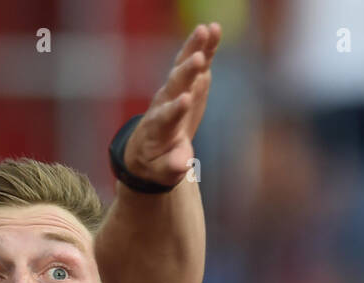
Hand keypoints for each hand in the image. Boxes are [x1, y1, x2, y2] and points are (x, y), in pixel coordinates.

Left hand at [123, 22, 220, 188]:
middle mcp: (164, 103)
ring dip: (195, 47)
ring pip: (184, 66)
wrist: (150, 147)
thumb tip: (182, 163)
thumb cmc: (156, 162)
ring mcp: (175, 90)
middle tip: (197, 59)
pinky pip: (197, 62)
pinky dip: (205, 47)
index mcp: (158, 128)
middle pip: (175, 85)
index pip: (166, 117)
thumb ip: (171, 166)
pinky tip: (214, 29)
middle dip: (186, 72)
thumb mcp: (161, 171)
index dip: (175, 109)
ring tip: (207, 29)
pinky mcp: (188, 83)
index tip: (185, 100)